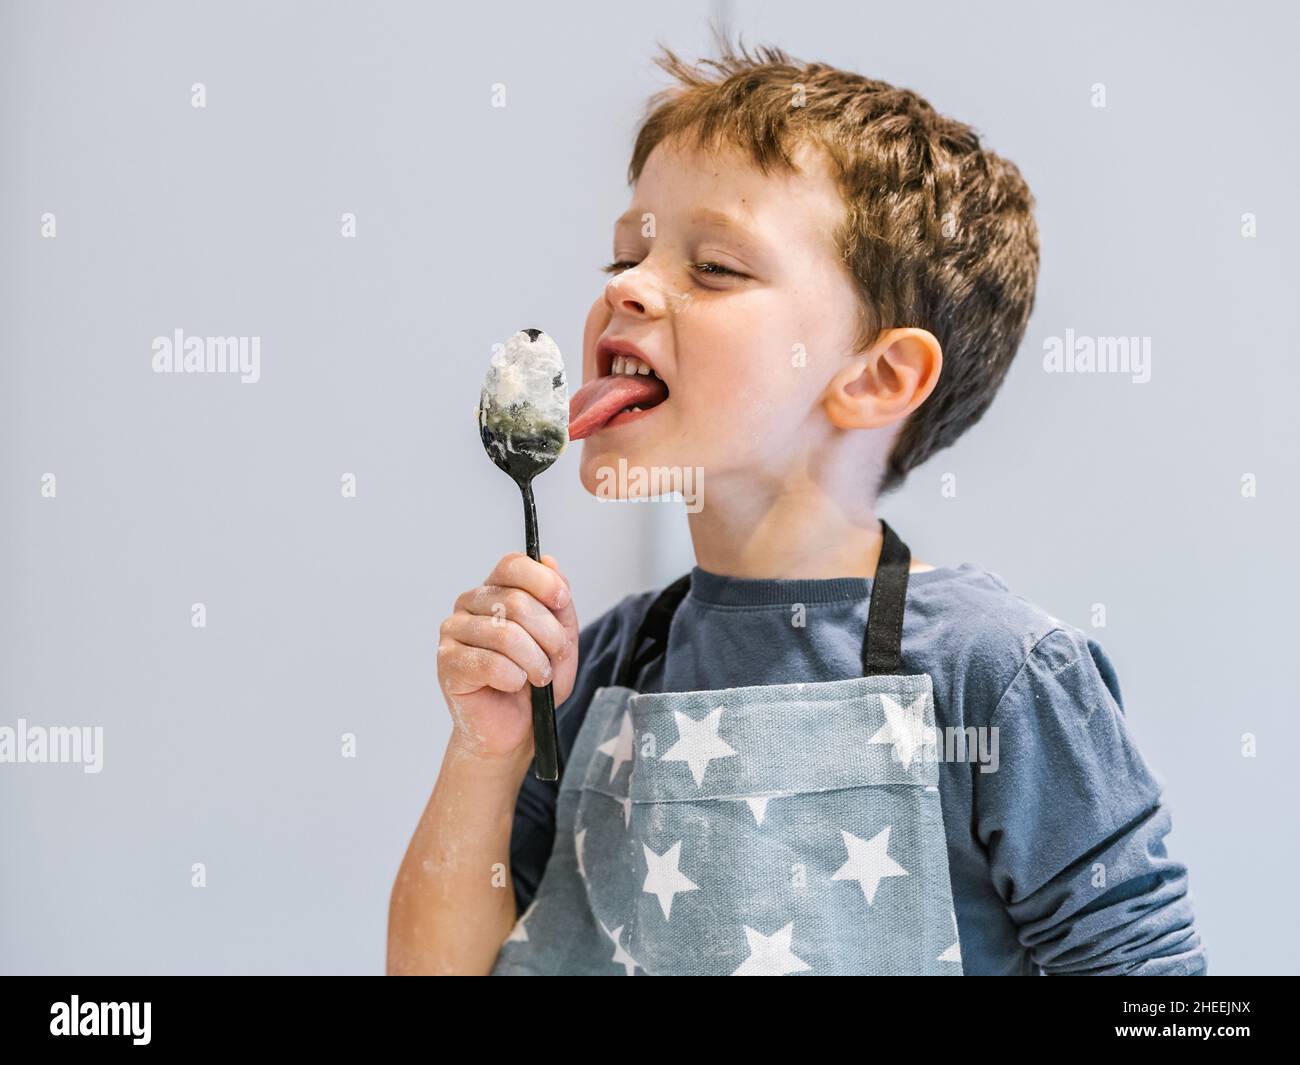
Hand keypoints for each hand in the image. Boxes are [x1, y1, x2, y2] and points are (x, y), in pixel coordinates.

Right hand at [437, 552, 578, 761]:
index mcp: (495, 590)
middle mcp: (469, 604)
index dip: (541, 580)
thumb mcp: (561, 641)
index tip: (562, 600)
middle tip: (554, 659)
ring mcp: (453, 631)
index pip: (512, 565)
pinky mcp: (447, 661)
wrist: (513, 728)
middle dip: (548, 635)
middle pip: (516, 602)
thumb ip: (558, 605)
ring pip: (506, 634)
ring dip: (534, 661)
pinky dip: (513, 677)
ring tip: (538, 677)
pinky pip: (490, 662)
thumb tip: (550, 563)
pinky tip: (513, 684)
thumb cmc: (534, 683)